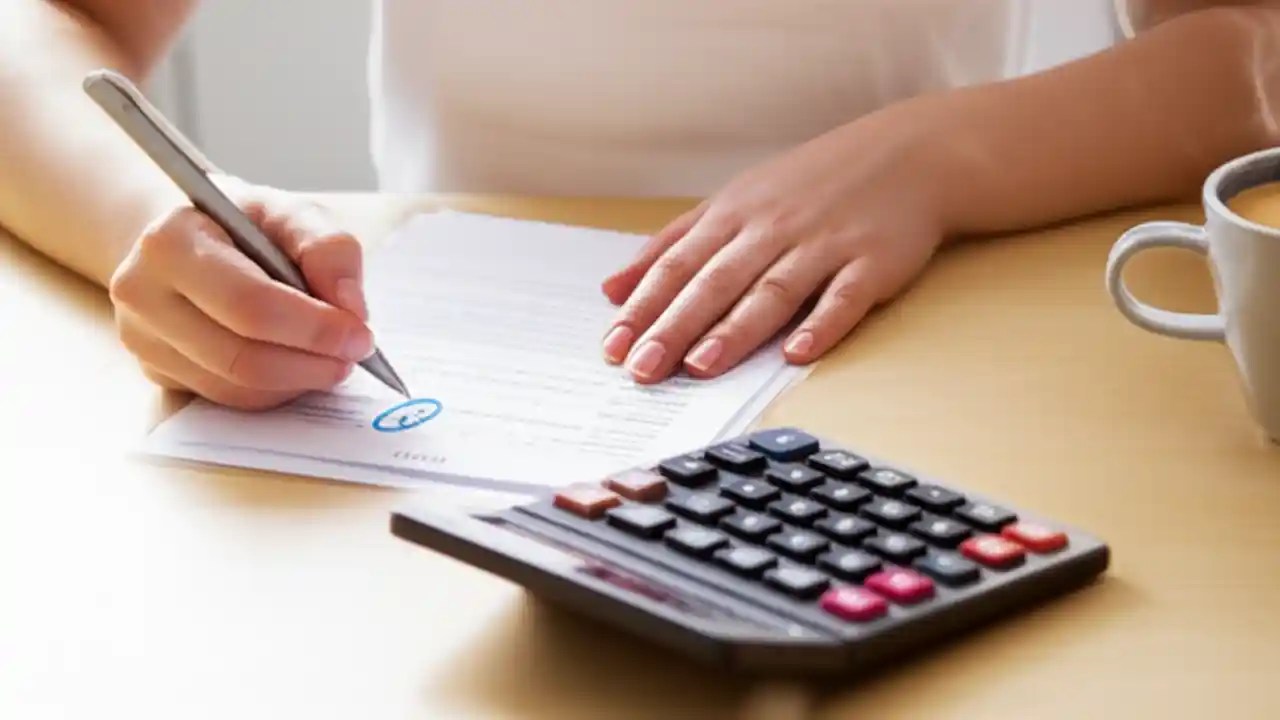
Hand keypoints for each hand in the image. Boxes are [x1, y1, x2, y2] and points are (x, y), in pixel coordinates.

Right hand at [109, 178, 372, 409]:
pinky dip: (275, 390)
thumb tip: (350, 308)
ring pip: (235, 387)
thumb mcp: (289, 212)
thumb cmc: (240, 222)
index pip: (250, 305)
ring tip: (332, 359)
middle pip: (241, 358)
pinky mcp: (156, 372)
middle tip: (355, 354)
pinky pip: (226, 399)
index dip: (314, 328)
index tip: (361, 335)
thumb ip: (328, 248)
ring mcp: (143, 340)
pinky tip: (297, 365)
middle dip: (312, 363)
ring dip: (298, 381)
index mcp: (170, 243)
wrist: (182, 237)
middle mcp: (142, 295)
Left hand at [600, 114, 947, 382]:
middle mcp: (773, 228)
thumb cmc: (813, 184)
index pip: (678, 265)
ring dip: (736, 330)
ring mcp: (824, 243)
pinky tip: (797, 353)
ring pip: (772, 290)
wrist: (909, 153)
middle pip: (716, 282)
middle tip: (643, 369)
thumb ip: (675, 244)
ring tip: (701, 367)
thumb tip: (615, 288)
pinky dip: (821, 324)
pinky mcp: (872, 261)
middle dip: (675, 327)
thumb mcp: (735, 202)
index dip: (644, 307)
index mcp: (735, 215)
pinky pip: (844, 297)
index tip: (614, 347)